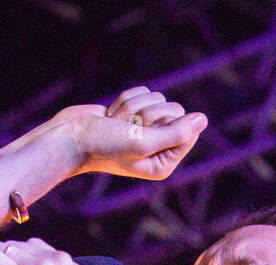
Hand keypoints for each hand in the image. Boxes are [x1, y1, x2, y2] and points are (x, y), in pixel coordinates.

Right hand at [56, 86, 206, 180]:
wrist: (73, 136)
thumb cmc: (105, 146)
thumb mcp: (143, 142)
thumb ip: (176, 133)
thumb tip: (202, 120)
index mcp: (164, 162)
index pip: (188, 130)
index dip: (166, 124)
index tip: (143, 133)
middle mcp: (159, 146)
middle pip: (174, 110)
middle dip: (147, 113)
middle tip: (126, 129)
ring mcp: (147, 129)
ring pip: (157, 98)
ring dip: (133, 107)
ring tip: (116, 125)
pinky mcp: (135, 113)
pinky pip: (142, 91)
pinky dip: (124, 99)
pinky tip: (111, 116)